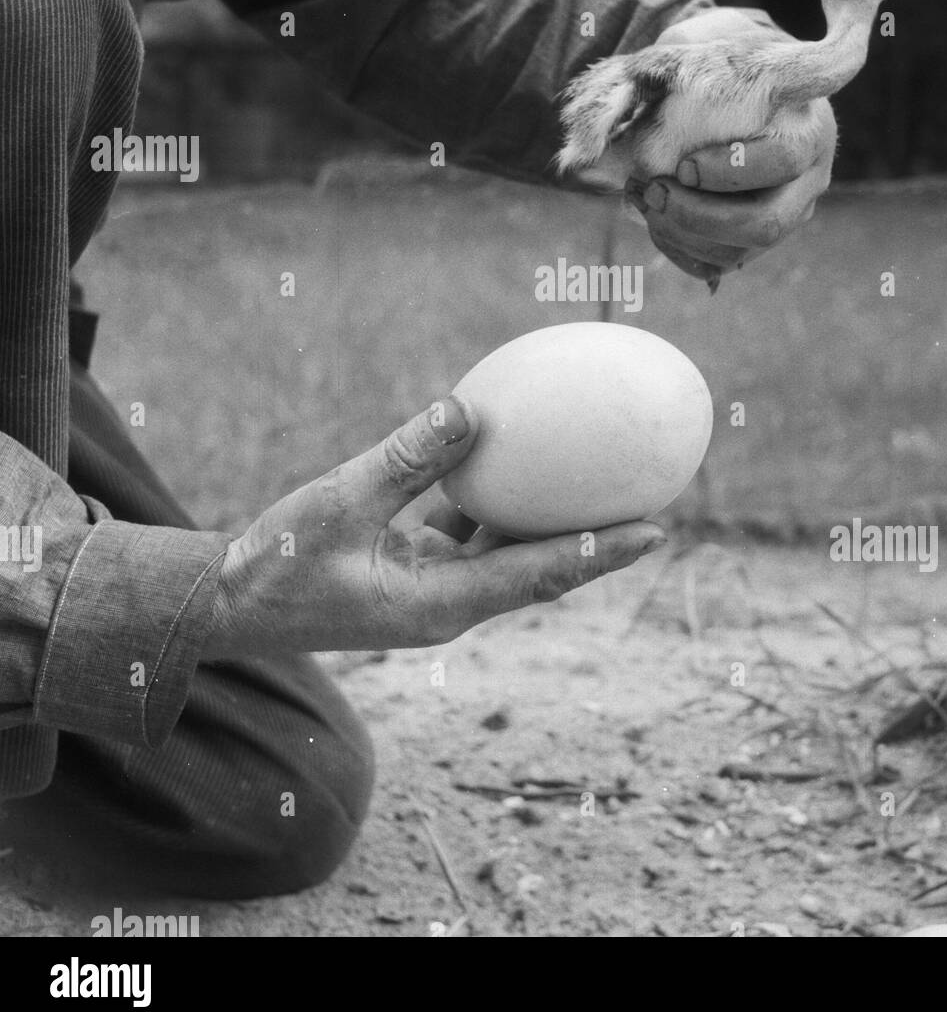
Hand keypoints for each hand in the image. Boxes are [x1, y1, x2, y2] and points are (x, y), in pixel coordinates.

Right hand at [207, 398, 664, 657]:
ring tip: (597, 474)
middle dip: (596, 538)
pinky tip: (505, 453)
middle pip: (541, 567)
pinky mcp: (414, 570)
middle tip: (652, 496)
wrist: (226, 603)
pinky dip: (495, 499)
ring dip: (548, 516)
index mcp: (440, 603)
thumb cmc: (273, 564)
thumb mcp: (336, 504)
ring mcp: (433, 588)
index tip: (655, 529)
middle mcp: (450, 602)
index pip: (539, 576)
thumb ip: (404, 458)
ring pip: (508, 549)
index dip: (598, 553)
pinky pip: (471, 532)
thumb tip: (469, 408)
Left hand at [626, 9, 836, 285]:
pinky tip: (656, 219)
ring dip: (683, 235)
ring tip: (645, 200)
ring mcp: (792, 209)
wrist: (734, 78)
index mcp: (805, 121)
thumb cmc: (711, 64)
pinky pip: (725, 264)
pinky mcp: (765, 234)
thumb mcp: (682, 55)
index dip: (731, 170)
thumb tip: (581, 150)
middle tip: (652, 192)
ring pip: (742, 251)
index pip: (784, 156)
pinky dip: (682, 251)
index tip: (683, 166)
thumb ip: (636, 83)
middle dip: (696, 216)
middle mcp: (810, 172)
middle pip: (765, 221)